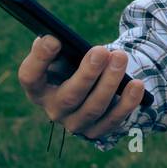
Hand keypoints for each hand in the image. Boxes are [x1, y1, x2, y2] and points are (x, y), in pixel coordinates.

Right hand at [18, 36, 145, 140]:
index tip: (54, 38)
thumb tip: (57, 35)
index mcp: (38, 87)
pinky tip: (137, 85)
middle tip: (101, 51)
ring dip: (110, 82)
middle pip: (69, 96)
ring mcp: (75, 123)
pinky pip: (113, 119)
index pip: (29, 77)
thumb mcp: (62, 54)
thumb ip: (57, 44)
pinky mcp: (97, 132)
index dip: (39, 59)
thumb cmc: (72, 63)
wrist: (90, 88)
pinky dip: (127, 102)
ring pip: (94, 107)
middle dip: (87, 73)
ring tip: (121, 58)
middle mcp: (53, 109)